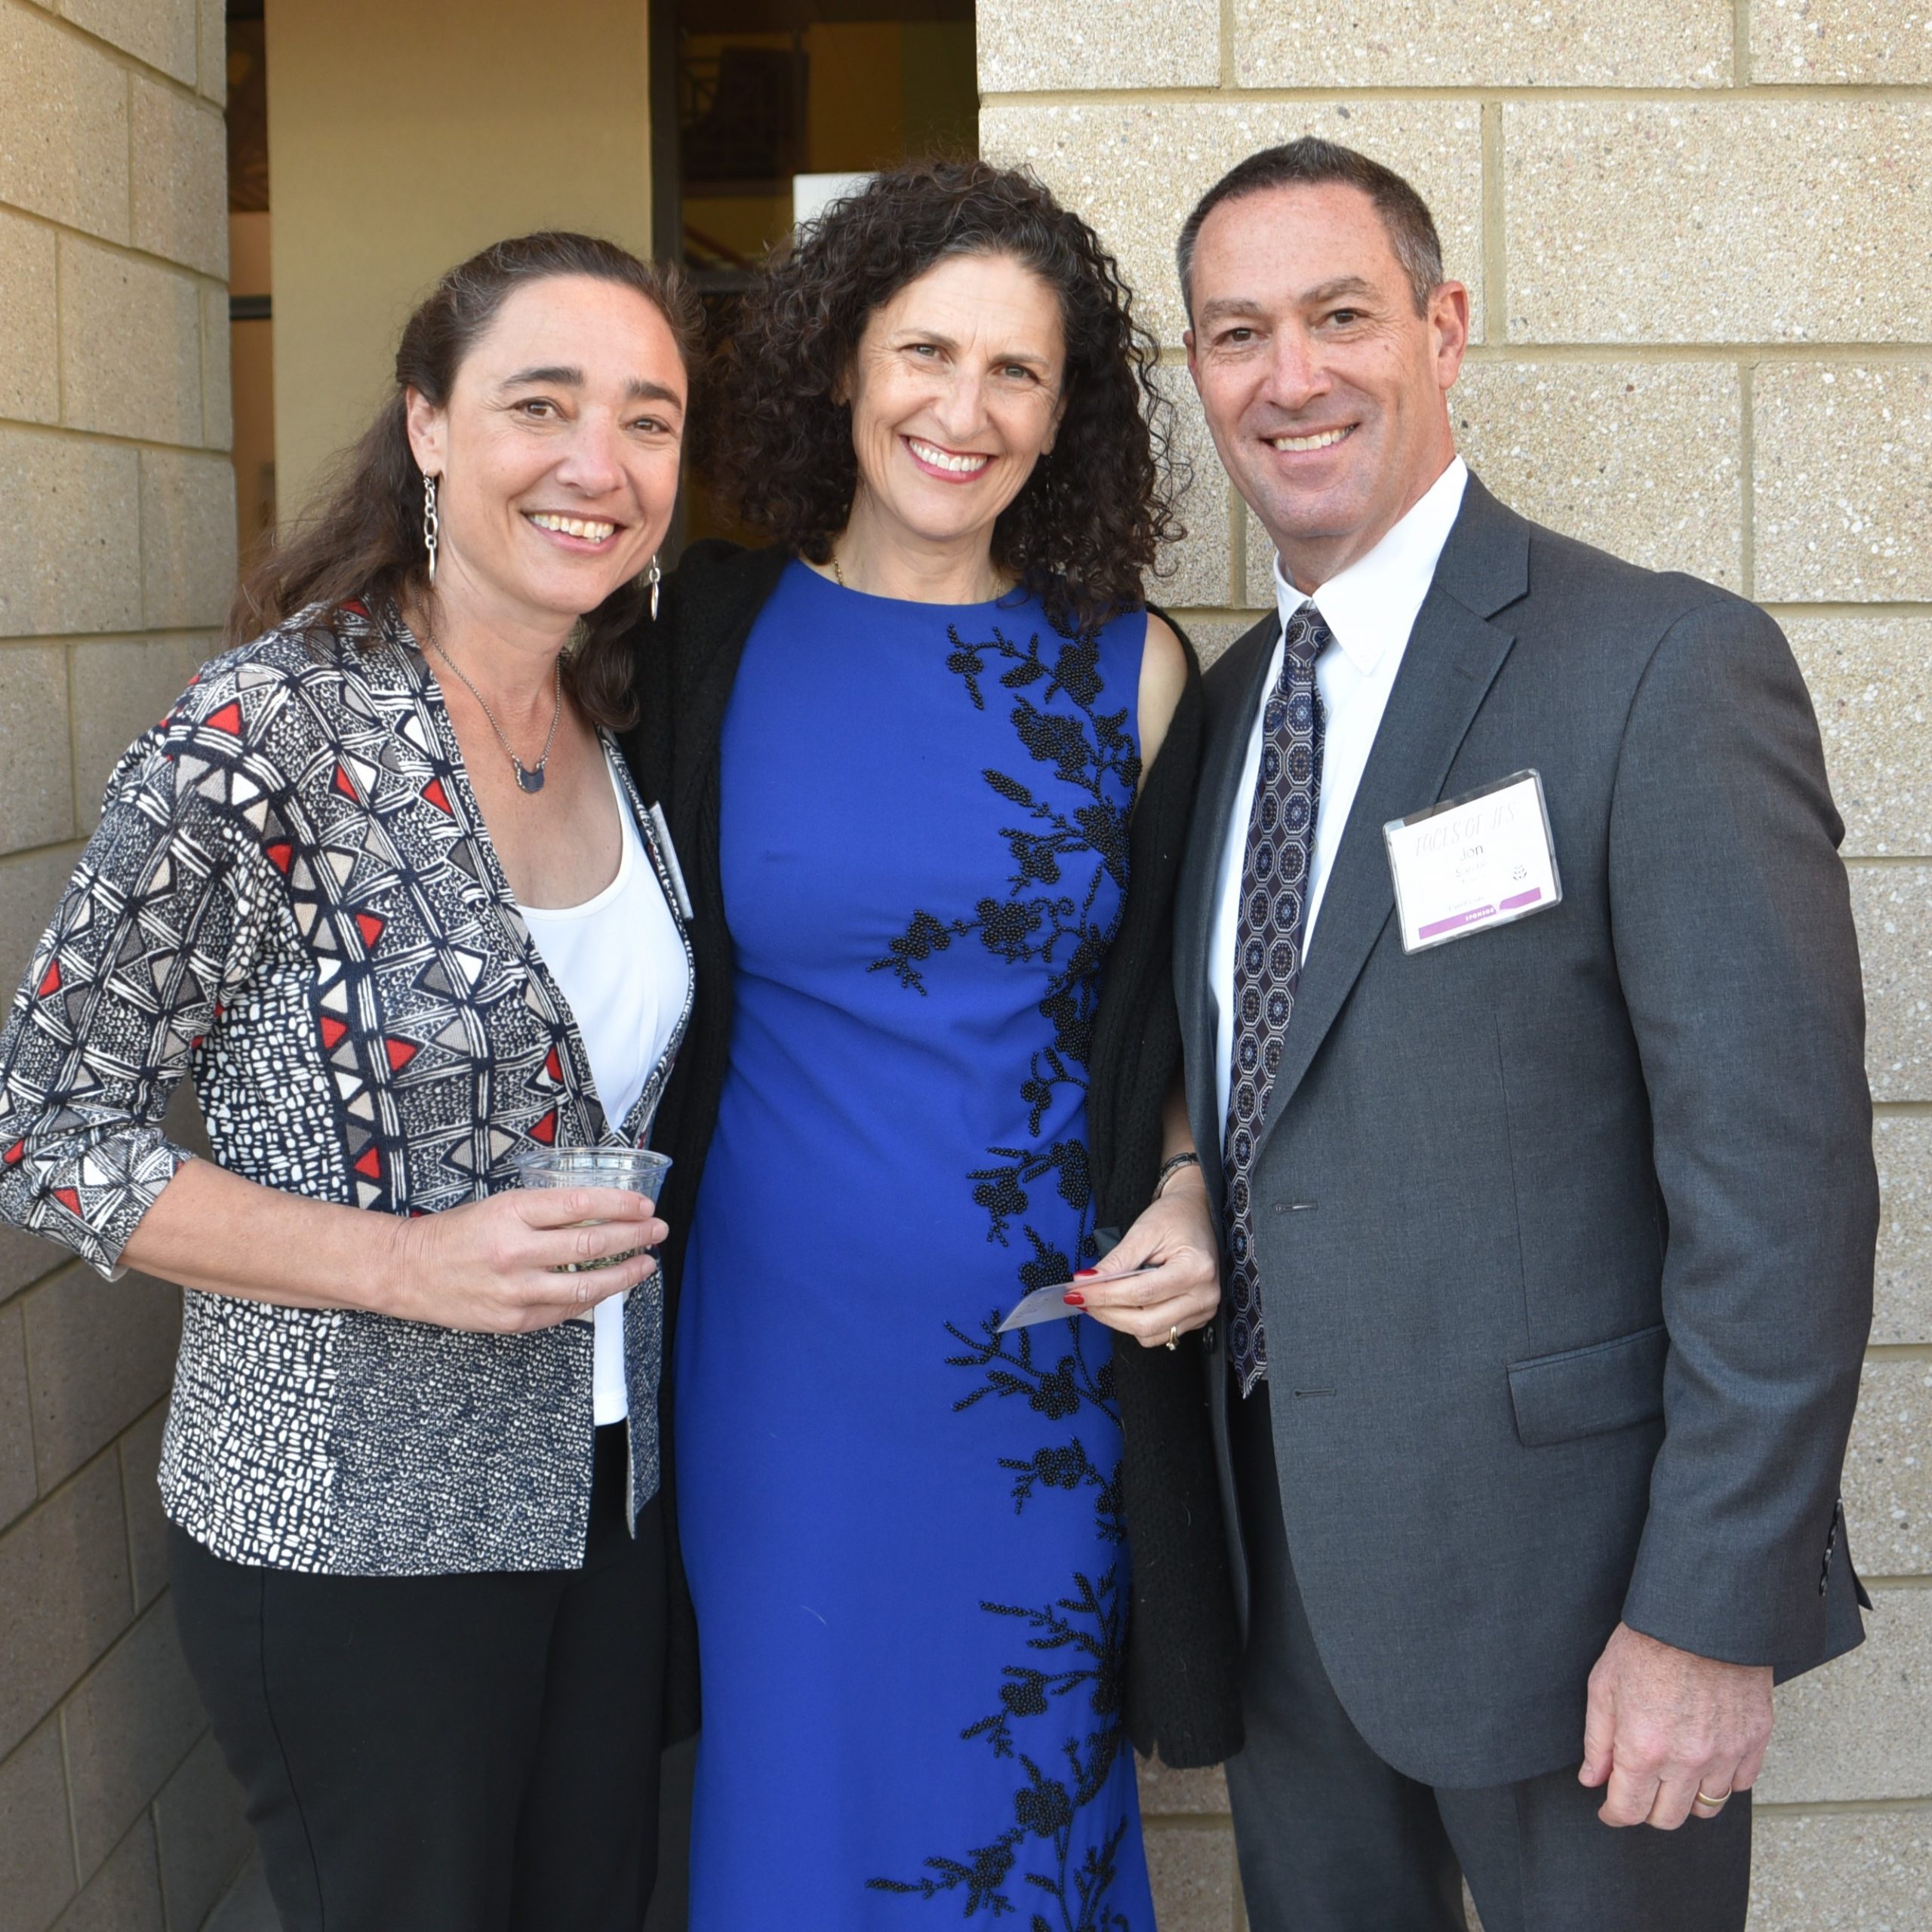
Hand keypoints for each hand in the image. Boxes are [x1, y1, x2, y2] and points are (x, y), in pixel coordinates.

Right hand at [382, 1186, 667, 1333]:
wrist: (409, 1271)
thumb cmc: (457, 1234)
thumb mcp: (500, 1206)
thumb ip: (545, 1211)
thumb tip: (600, 1213)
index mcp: (512, 1212)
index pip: (580, 1205)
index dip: (620, 1204)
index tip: (645, 1205)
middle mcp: (515, 1251)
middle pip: (591, 1244)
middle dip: (634, 1236)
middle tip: (658, 1230)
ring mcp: (516, 1290)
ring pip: (587, 1286)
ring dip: (625, 1274)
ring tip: (647, 1263)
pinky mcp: (514, 1320)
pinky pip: (566, 1310)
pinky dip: (594, 1298)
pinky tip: (611, 1287)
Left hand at [1068, 1170, 1220, 1348]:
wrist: (1198, 1214)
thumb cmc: (1175, 1217)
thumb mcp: (1144, 1230)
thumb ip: (1117, 1260)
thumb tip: (1087, 1282)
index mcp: (1196, 1269)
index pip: (1141, 1293)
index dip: (1104, 1295)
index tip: (1077, 1291)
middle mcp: (1204, 1295)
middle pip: (1145, 1322)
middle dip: (1107, 1313)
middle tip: (1082, 1299)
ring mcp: (1203, 1310)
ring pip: (1150, 1333)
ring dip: (1118, 1320)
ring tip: (1100, 1300)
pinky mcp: (1197, 1318)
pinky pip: (1159, 1333)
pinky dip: (1135, 1323)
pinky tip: (1122, 1305)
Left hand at [1578, 1622, 1772, 1828]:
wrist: (1700, 1615)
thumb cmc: (1647, 1642)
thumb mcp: (1604, 1685)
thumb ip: (1597, 1740)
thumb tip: (1592, 1778)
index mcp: (1644, 1748)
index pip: (1628, 1810)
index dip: (1613, 1813)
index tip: (1609, 1808)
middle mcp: (1687, 1760)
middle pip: (1668, 1818)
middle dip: (1647, 1809)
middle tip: (1638, 1789)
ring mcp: (1725, 1754)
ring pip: (1706, 1807)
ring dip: (1685, 1797)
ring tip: (1672, 1774)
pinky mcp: (1754, 1742)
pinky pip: (1739, 1784)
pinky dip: (1721, 1779)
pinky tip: (1705, 1757)